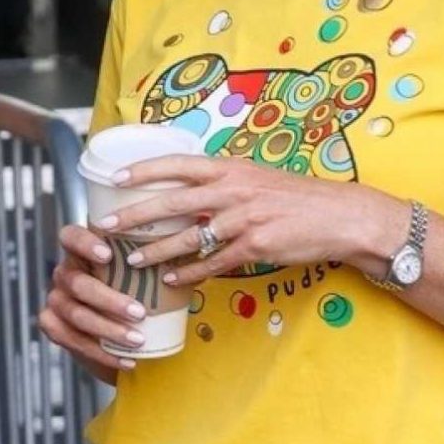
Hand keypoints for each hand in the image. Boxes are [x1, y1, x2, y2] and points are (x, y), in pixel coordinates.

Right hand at [39, 224, 144, 384]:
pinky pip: (71, 339)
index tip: (108, 255)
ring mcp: (56, 300)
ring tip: (138, 340)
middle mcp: (64, 273)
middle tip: (139, 312)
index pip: (70, 236)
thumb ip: (158, 264)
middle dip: (109, 300)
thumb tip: (194, 260)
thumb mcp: (146, 277)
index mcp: (82, 253)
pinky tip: (126, 360)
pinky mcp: (53, 326)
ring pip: (76, 315)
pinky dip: (101, 352)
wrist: (120, 335)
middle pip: (77, 283)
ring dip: (109, 329)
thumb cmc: (137, 295)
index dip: (84, 244)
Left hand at [93, 150, 407, 285]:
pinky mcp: (255, 246)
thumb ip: (225, 183)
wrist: (339, 215)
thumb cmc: (298, 197)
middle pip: (172, 201)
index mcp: (231, 167)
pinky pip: (214, 263)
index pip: (178, 163)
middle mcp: (233, 189)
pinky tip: (172, 280)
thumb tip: (192, 192)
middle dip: (134, 214)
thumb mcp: (258, 178)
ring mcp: (244, 218)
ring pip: (188, 236)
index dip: (143, 169)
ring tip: (132, 261)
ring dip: (156, 251)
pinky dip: (191, 273)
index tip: (115, 177)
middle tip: (104, 225)